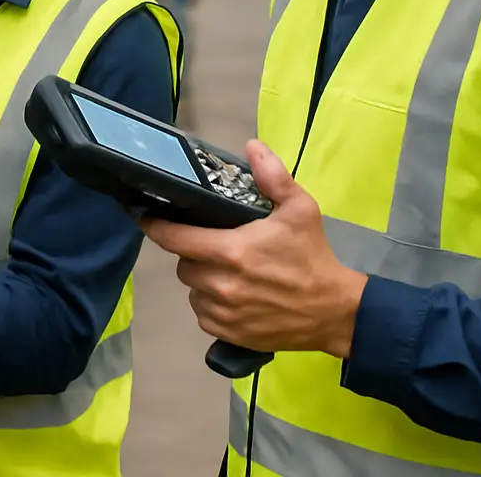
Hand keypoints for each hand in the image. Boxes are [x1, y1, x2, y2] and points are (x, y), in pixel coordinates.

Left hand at [140, 139, 366, 358]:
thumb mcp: (300, 210)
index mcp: (231, 251)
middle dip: (194, 253)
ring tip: (228, 272)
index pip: (175, 238)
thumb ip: (273, 176)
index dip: (156, 226)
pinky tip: (233, 295)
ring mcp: (222, 313)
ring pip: (192, 290)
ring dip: (203, 279)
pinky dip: (211, 304)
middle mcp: (220, 284)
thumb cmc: (313, 257)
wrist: (334, 311)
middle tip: (218, 246)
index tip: (145, 216)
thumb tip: (252, 146)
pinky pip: (203, 314)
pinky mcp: (228, 334)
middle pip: (183, 264)